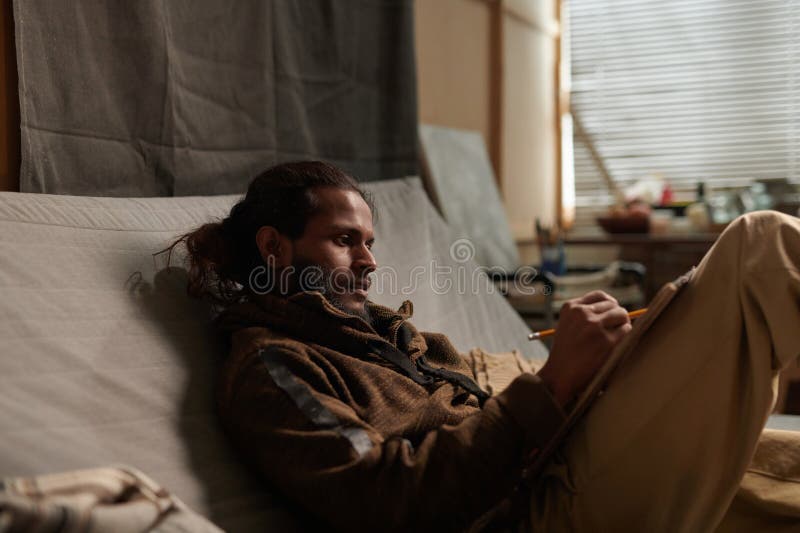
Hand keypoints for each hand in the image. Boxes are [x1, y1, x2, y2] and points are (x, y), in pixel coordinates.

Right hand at [537, 290, 632, 407]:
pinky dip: (626, 338)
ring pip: (622, 315)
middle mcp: (582, 313)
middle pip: (613, 305)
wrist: (559, 376)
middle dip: (617, 317)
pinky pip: (626, 331)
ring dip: (622, 326)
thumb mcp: (567, 326)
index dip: (610, 304)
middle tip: (616, 330)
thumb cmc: (566, 354)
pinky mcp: (607, 341)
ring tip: (616, 338)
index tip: (612, 314)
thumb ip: (584, 315)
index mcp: (570, 307)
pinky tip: (616, 347)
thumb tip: (615, 309)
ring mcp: (594, 326)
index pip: (600, 296)